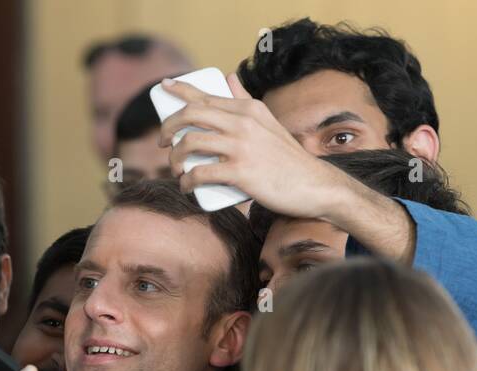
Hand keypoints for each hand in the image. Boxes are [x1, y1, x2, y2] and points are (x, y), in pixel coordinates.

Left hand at [159, 73, 346, 221]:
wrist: (313, 186)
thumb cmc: (287, 158)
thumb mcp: (268, 122)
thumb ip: (246, 100)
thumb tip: (228, 76)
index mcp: (249, 108)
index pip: (206, 95)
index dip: (179, 90)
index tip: (163, 88)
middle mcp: (244, 122)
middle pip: (192, 114)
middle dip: (168, 126)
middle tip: (163, 142)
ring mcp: (241, 147)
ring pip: (190, 143)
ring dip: (174, 158)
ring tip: (176, 169)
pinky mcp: (241, 173)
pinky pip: (200, 173)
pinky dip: (187, 181)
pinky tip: (186, 186)